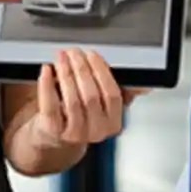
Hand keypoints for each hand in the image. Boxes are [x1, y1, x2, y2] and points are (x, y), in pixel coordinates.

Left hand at [28, 49, 146, 146]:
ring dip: (66, 73)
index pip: (112, 94)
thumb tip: (143, 84)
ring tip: (61, 57)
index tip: (92, 55)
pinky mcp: (52, 131)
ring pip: (72, 99)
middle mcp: (95, 131)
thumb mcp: (104, 107)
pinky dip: (47, 85)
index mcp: (112, 123)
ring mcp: (73, 133)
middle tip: (73, 52)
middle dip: (81, 68)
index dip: (102, 71)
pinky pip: (50, 105)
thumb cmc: (81, 117)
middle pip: (90, 95)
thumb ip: (122, 92)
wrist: (55, 139)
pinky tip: (47, 70)